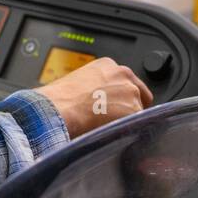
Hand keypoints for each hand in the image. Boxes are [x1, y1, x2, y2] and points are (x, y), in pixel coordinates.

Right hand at [36, 56, 153, 138]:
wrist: (59, 110)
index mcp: (107, 65)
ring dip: (128, 119)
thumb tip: (95, 100)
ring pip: (138, 109)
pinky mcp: (135, 110)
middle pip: (137, 93)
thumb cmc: (59, 100)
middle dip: (128, 106)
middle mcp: (122, 74)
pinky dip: (129, 130)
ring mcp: (131, 91)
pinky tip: (114, 133)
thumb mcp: (77, 84)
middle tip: (113, 118)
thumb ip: (94, 87)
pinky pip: (138, 123)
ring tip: (110, 128)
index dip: (120, 96)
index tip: (114, 104)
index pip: (125, 80)